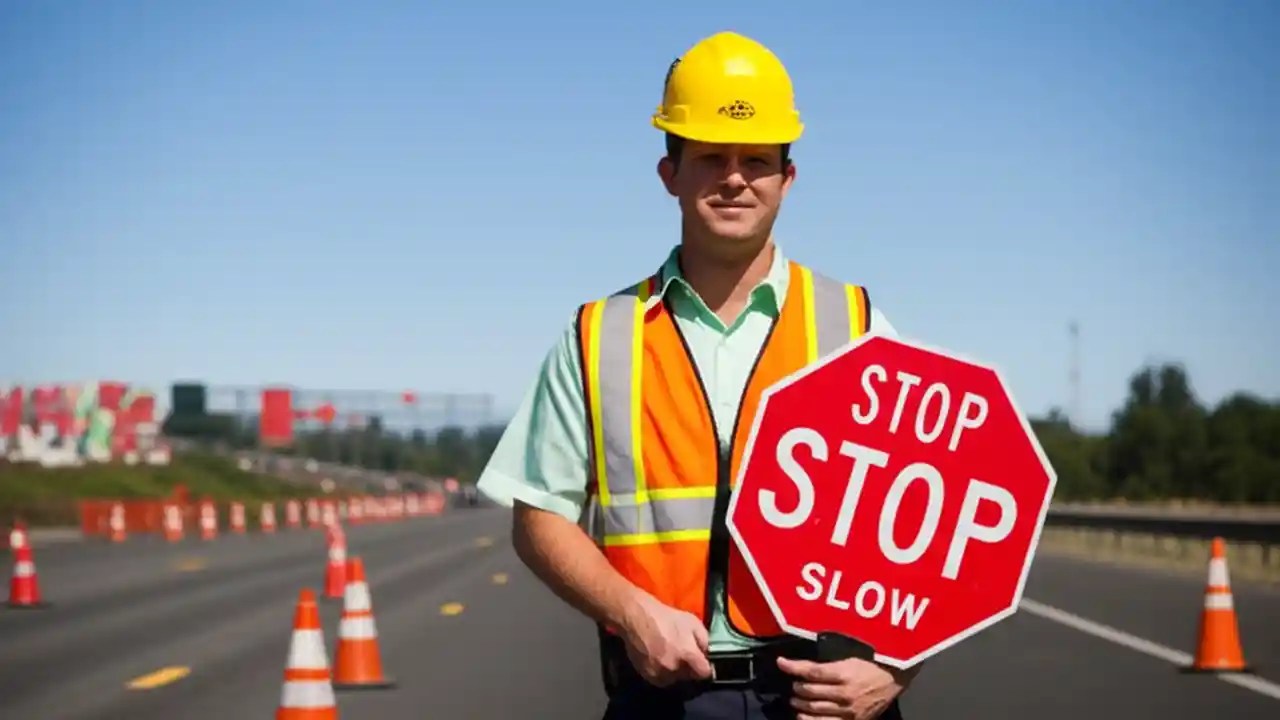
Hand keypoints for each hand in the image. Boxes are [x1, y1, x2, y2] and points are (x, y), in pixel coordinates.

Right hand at [618, 591, 712, 686]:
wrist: (637, 617)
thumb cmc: (666, 617)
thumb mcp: (692, 622)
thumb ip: (704, 640)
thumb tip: (707, 654)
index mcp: (687, 653)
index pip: (704, 673)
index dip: (706, 668)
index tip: (703, 663)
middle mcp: (674, 667)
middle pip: (688, 676)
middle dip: (689, 668)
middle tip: (684, 656)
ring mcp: (659, 672)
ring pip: (674, 679)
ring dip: (675, 672)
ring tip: (671, 658)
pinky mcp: (646, 674)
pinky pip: (660, 680)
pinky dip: (662, 673)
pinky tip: (660, 660)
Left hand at [776, 655, 906, 718]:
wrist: (894, 679)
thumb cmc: (871, 665)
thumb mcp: (850, 659)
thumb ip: (827, 664)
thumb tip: (804, 665)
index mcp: (844, 674)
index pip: (812, 672)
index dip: (793, 667)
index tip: (781, 662)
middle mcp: (844, 693)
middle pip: (810, 692)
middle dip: (797, 688)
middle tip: (794, 685)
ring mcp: (848, 710)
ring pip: (814, 709)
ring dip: (800, 704)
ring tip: (795, 700)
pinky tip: (802, 717)